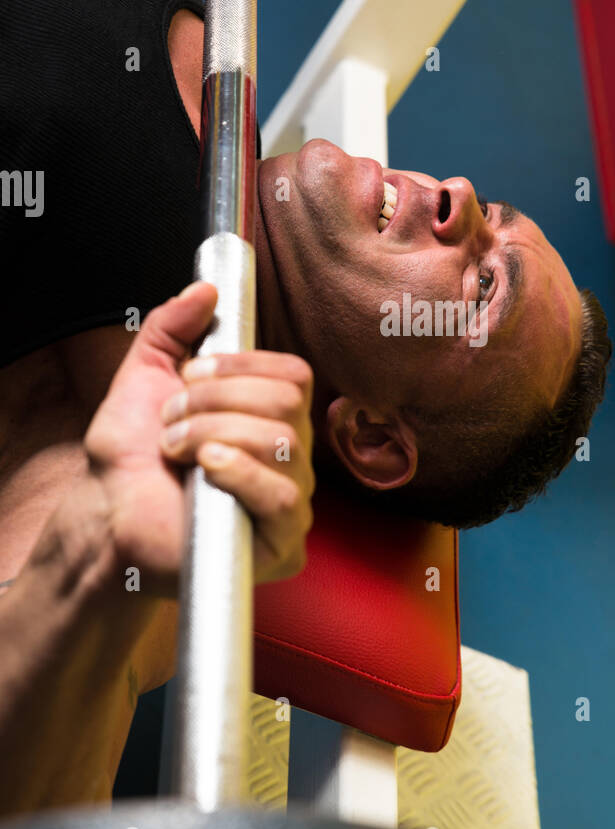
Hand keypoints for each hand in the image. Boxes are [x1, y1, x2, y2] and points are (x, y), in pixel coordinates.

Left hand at [83, 282, 314, 595]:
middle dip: (217, 401)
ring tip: (175, 451)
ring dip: (213, 435)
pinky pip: (283, 494)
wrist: (106, 516)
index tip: (190, 374)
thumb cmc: (131, 457)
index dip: (242, 366)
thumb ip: (171, 327)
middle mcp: (289, 456)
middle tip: (173, 419)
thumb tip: (206, 287)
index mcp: (268, 417)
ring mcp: (289, 499)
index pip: (293, 374)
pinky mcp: (279, 541)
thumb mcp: (143, 376)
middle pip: (288, 403)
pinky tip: (205, 470)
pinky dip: (240, 472)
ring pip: (282, 442)